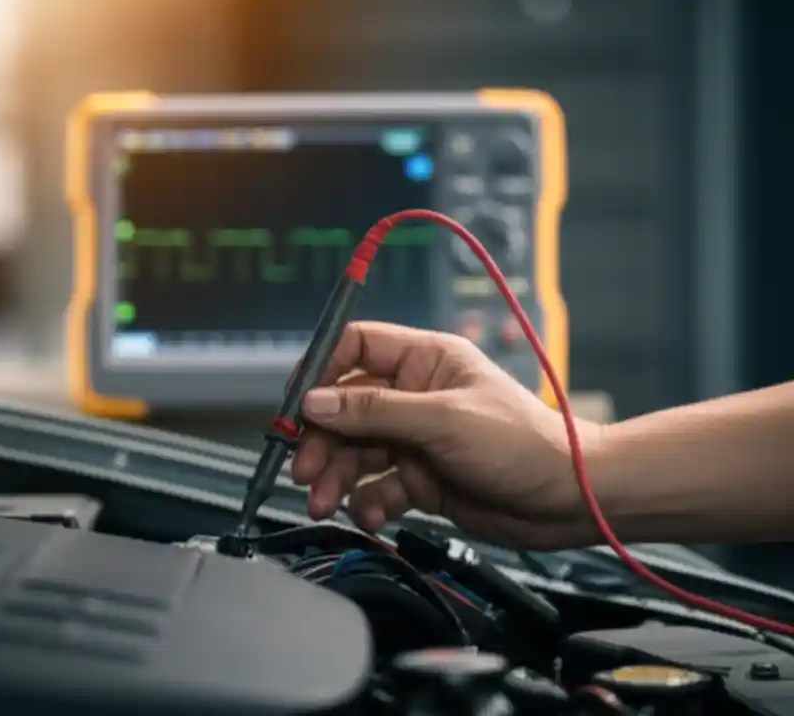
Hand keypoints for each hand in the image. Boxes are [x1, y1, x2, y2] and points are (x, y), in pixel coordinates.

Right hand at [291, 321, 605, 549]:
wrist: (567, 501)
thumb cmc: (520, 444)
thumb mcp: (442, 420)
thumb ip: (373, 411)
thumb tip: (313, 402)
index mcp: (424, 361)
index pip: (356, 348)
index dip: (321, 370)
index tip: (296, 405)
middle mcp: (413, 395)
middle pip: (344, 409)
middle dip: (321, 441)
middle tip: (304, 471)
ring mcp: (414, 439)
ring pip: (354, 453)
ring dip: (336, 478)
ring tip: (325, 504)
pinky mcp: (419, 479)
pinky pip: (376, 487)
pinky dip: (367, 502)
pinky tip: (370, 514)